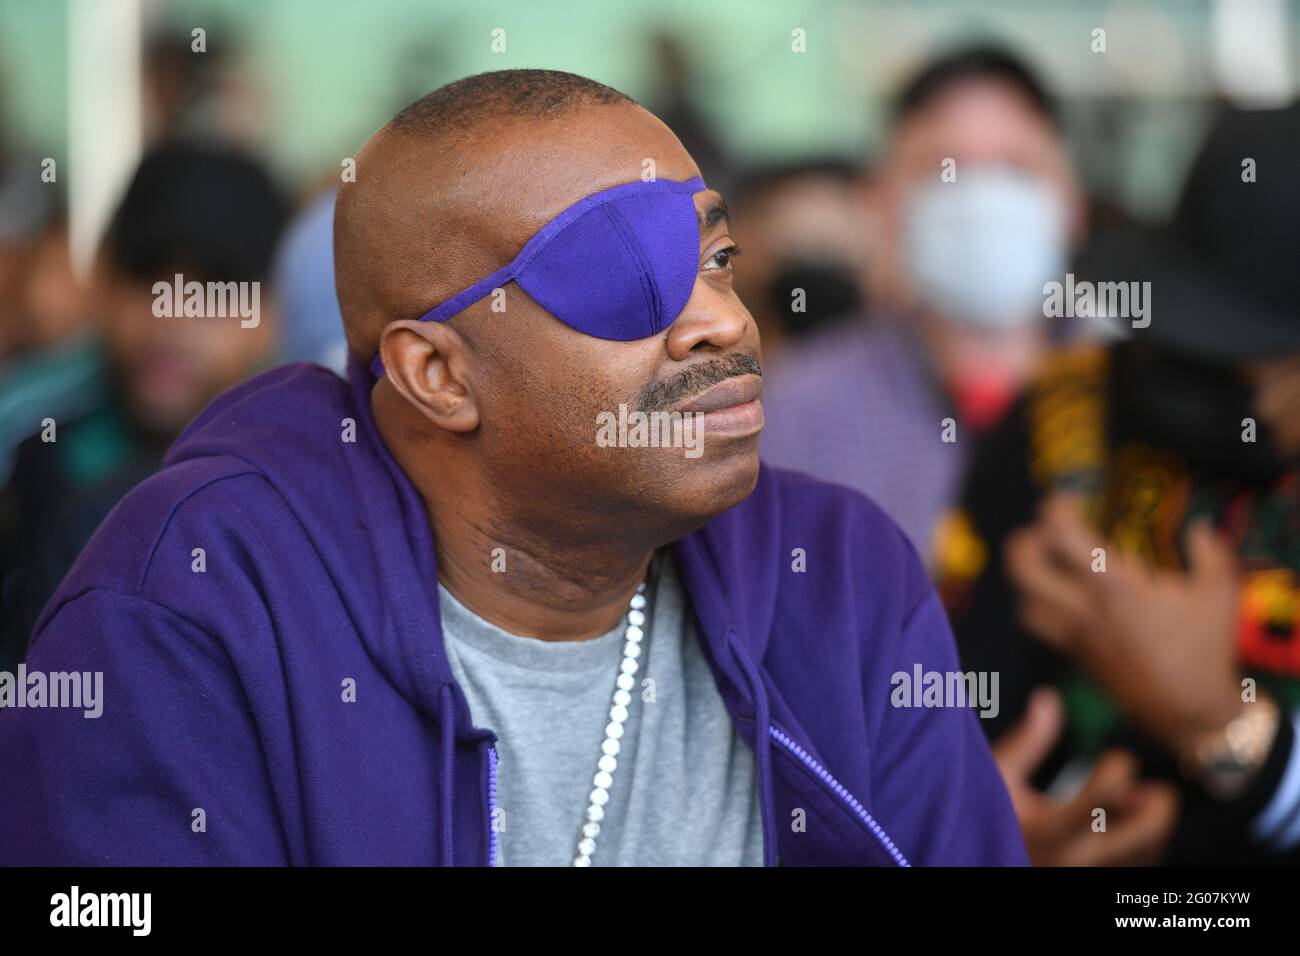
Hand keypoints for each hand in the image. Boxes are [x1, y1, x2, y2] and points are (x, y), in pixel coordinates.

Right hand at [994, 688, 1178, 865]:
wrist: (971, 864)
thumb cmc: (982, 817)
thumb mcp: (996, 778)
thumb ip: (1025, 742)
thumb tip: (1047, 698)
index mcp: (1049, 830)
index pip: (1105, 794)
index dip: (1119, 768)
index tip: (1117, 757)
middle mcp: (1074, 858)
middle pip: (1143, 833)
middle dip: (1159, 806)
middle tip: (1154, 788)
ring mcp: (1086, 874)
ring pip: (1145, 854)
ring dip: (1152, 827)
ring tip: (1141, 806)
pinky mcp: (1091, 880)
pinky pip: (1133, 866)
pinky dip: (1143, 845)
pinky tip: (1128, 827)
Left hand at [1006, 493, 1244, 756]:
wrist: (1191, 715)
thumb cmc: (1206, 651)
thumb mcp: (1220, 595)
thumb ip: (1210, 553)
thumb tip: (1198, 526)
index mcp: (1116, 589)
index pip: (1065, 539)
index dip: (1055, 512)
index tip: (1063, 499)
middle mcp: (1084, 610)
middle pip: (1023, 570)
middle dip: (1024, 543)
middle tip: (1044, 534)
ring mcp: (1074, 636)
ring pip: (1024, 602)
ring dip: (1028, 579)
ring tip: (1049, 565)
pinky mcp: (1074, 656)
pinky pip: (1039, 627)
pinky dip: (1039, 606)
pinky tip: (1062, 597)